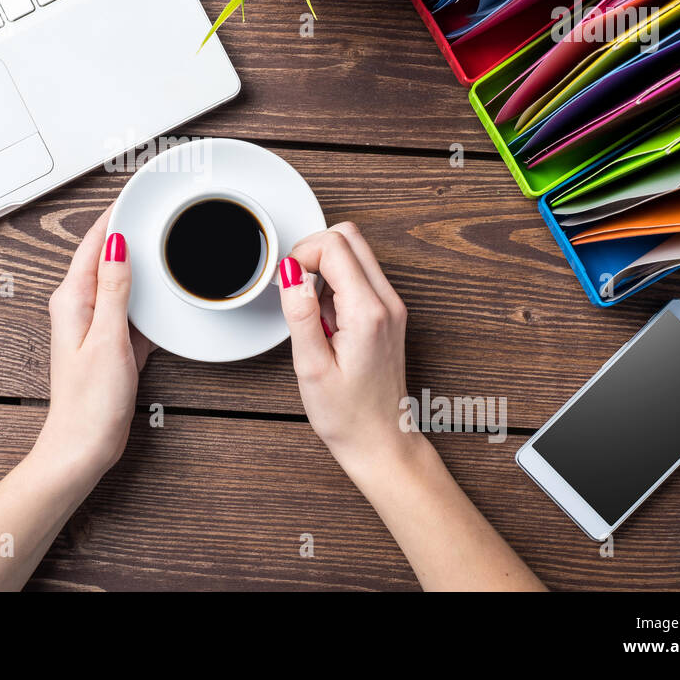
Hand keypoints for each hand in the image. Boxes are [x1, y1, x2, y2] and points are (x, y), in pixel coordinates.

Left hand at [37, 206, 151, 478]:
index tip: (135, 191)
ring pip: (122, 281)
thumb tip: (116, 243)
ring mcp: (96, 325)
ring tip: (168, 240)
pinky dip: (149, 297)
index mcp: (72, 300)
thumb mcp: (108, 339)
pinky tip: (166, 293)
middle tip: (158, 206)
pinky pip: (132, 309)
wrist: (84, 447)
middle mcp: (79, 308)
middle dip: (131, 230)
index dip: (115, 213)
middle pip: (107, 256)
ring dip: (143, 263)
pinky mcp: (112, 343)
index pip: (93, 241)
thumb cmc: (90, 403)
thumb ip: (114, 289)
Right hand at [278, 222, 420, 472]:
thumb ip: (300, 312)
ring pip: (355, 252)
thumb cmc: (347, 416)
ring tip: (312, 313)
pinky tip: (326, 320)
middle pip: (349, 236)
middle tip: (295, 289)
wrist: (381, 442)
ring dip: (325, 268)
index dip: (301, 254)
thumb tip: (291, 271)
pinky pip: (360, 275)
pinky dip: (336, 283)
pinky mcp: (388, 313)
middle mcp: (388, 303)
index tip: (287, 284)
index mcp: (368, 313)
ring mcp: (392, 307)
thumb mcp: (311, 367)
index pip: (334, 245)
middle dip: (313, 250)